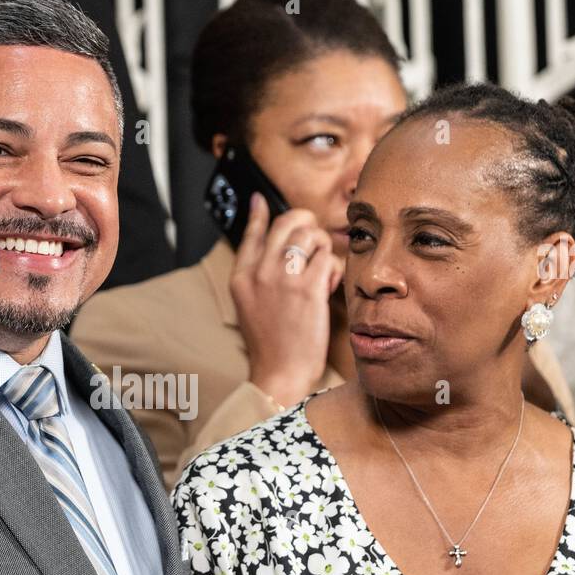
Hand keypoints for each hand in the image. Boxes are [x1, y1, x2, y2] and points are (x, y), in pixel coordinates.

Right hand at [229, 192, 343, 408]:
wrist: (279, 374)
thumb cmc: (272, 345)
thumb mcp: (251, 305)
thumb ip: (257, 274)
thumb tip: (268, 245)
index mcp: (241, 277)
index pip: (251, 232)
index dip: (260, 214)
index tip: (260, 200)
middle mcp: (259, 272)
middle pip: (288, 222)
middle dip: (307, 226)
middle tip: (315, 244)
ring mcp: (282, 279)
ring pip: (312, 235)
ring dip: (324, 249)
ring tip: (321, 272)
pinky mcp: (308, 289)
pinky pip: (328, 259)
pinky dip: (333, 270)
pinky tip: (328, 286)